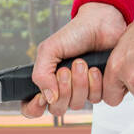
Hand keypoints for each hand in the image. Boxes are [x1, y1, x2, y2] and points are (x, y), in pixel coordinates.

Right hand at [21, 2, 126, 119]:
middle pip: (57, 109)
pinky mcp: (100, 89)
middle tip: (66, 70)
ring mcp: (81, 90)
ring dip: (79, 83)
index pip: (33, 107)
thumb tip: (48, 98)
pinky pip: (96, 99)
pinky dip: (96, 83)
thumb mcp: (49, 49)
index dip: (34, 108)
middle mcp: (63, 89)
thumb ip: (41, 74)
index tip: (40, 98)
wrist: (101, 24)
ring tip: (82, 63)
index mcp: (46, 80)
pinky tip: (95, 68)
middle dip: (62, 90)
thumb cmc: (74, 34)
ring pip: (77, 104)